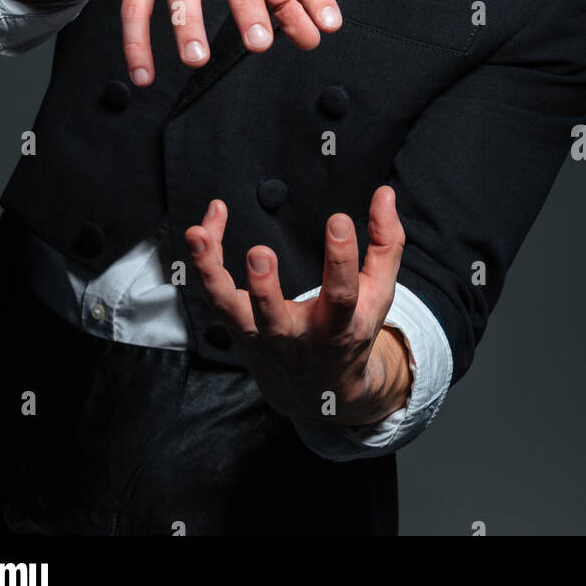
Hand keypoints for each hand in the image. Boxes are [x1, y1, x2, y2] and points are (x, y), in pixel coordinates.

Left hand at [184, 185, 412, 425]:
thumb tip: (385, 194)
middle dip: (264, 287)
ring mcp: (259, 335)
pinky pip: (213, 294)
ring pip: (227, 308)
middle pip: (273, 317)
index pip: (341, 296)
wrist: (318, 391)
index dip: (341, 259)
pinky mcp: (236, 327)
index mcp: (338, 327)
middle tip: (260, 252)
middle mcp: (294, 337)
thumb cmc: (350, 331)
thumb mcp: (379, 295)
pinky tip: (201, 227)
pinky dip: (203, 261)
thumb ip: (387, 244)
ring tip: (199, 234)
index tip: (338, 221)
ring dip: (209, 272)